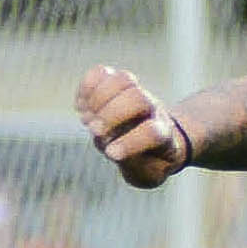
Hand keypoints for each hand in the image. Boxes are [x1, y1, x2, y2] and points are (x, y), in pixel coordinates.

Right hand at [77, 65, 190, 187]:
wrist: (159, 138)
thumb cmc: (150, 161)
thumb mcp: (148, 175)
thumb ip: (136, 168)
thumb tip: (112, 150)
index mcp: (164, 135)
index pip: (153, 132)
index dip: (131, 142)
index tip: (111, 155)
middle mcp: (152, 110)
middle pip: (138, 98)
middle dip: (112, 114)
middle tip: (96, 132)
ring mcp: (136, 92)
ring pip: (123, 80)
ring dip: (99, 98)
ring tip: (87, 119)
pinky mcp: (117, 83)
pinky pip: (102, 72)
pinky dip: (86, 86)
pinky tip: (81, 106)